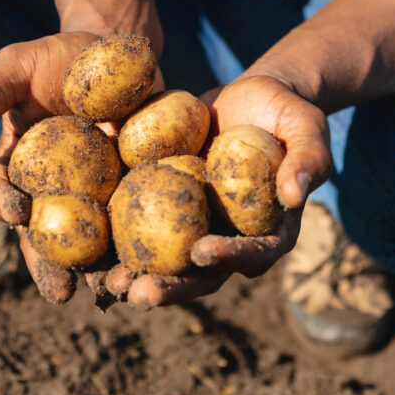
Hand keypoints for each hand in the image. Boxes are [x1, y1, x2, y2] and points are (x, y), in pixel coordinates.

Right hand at [0, 32, 156, 304]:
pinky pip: (137, 226)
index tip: (17, 210)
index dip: (2, 206)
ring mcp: (94, 197)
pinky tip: (155, 267)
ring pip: (91, 246)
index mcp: (16, 169)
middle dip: (51, 269)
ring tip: (110, 292)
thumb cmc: (58, 57)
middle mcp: (51, 192)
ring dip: (98, 273)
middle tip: (61, 292)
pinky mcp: (135, 192)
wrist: (117, 49)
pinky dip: (143, 249)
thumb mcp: (16, 66)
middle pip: (45, 240)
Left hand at [107, 74, 332, 308]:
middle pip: (200, 275)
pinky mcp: (163, 212)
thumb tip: (298, 194)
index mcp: (268, 233)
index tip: (202, 253)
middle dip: (170, 288)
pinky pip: (138, 232)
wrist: (248, 99)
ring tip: (106, 284)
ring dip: (135, 278)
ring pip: (164, 264)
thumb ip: (309, 159)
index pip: (251, 254)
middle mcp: (229, 241)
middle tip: (139, 294)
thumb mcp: (307, 127)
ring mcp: (193, 231)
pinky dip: (114, 244)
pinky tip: (85, 250)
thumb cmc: (286, 113)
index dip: (228, 258)